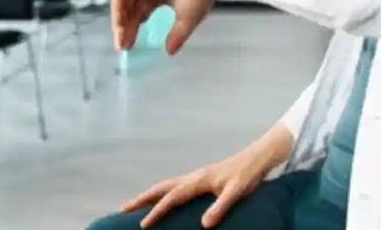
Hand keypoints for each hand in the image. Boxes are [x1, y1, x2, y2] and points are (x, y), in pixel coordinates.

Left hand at [111, 0, 215, 54]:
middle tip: (123, 44)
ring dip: (119, 13)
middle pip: (129, 5)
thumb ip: (176, 34)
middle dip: (124, 25)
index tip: (127, 46)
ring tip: (121, 32)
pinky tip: (120, 15)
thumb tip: (170, 51)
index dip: (132, 29)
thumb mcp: (187, 18)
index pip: (140, 12)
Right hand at [121, 128, 289, 228]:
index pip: (171, 197)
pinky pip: (175, 186)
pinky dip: (163, 193)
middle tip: (123, 208)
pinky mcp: (202, 178)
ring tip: (135, 204)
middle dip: (142, 198)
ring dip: (150, 194)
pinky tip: (163, 200)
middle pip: (161, 187)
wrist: (257, 157)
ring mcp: (196, 176)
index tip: (142, 225)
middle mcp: (193, 177)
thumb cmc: (247, 174)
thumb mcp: (236, 192)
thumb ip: (220, 207)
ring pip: (166, 185)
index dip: (156, 211)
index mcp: (198, 180)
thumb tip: (203, 225)